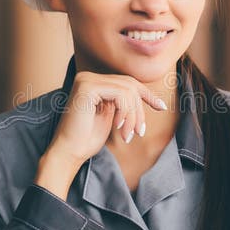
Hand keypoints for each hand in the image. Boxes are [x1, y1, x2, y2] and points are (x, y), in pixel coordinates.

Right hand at [47, 70, 167, 166]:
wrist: (68, 153)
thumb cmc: (86, 140)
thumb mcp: (111, 117)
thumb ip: (122, 104)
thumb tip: (144, 97)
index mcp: (93, 83)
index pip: (127, 83)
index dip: (147, 95)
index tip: (161, 107)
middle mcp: (88, 77)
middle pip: (130, 85)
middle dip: (139, 110)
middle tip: (139, 132)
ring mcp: (86, 80)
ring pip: (128, 90)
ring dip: (133, 115)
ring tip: (128, 135)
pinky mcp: (87, 87)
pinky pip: (120, 94)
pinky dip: (125, 112)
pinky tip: (118, 127)